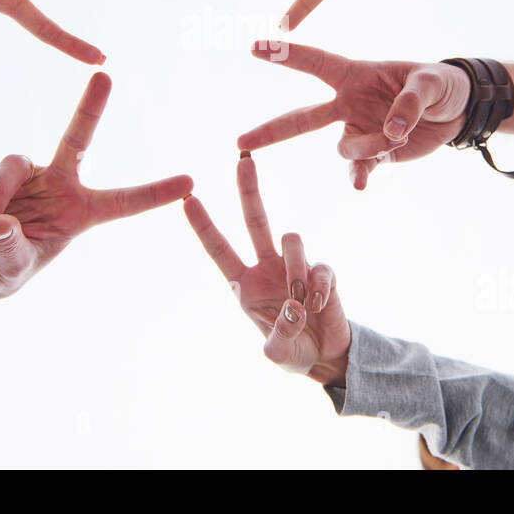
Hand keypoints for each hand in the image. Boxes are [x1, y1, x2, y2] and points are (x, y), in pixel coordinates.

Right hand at [0, 72, 192, 304]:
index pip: (124, 203)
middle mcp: (58, 187)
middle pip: (78, 141)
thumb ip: (9, 251)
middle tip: (104, 74)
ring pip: (18, 163)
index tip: (190, 182)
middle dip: (90, 106)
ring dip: (0, 191)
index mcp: (80, 214)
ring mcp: (26, 176)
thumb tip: (1, 222)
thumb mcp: (7, 273)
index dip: (155, 193)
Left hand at [184, 154, 350, 384]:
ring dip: (296, 270)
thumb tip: (293, 308)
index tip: (188, 199)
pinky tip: (320, 305)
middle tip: (242, 159)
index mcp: (243, 284)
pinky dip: (319, 288)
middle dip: (248, 190)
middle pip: (254, 220)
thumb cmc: (291, 352)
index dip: (203, 225)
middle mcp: (266, 267)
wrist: (326, 355)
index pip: (219, 249)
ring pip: (291, 239)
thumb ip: (279, 338)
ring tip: (302, 304)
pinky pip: (319, 266)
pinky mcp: (321, 270)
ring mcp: (294, 265)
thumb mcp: (277, 355)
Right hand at [236, 42, 471, 189]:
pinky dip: (359, 176)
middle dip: (271, 131)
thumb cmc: (440, 83)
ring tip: (397, 136)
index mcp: (357, 75)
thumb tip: (391, 132)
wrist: (458, 111)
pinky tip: (360, 185)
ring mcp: (360, 130)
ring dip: (366, 147)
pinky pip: (360, 168)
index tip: (256, 47)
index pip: (315, 63)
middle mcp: (349, 104)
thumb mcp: (431, 82)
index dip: (286, 54)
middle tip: (241, 144)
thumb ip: (409, 103)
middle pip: (302, 118)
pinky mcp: (377, 154)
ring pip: (343, 147)